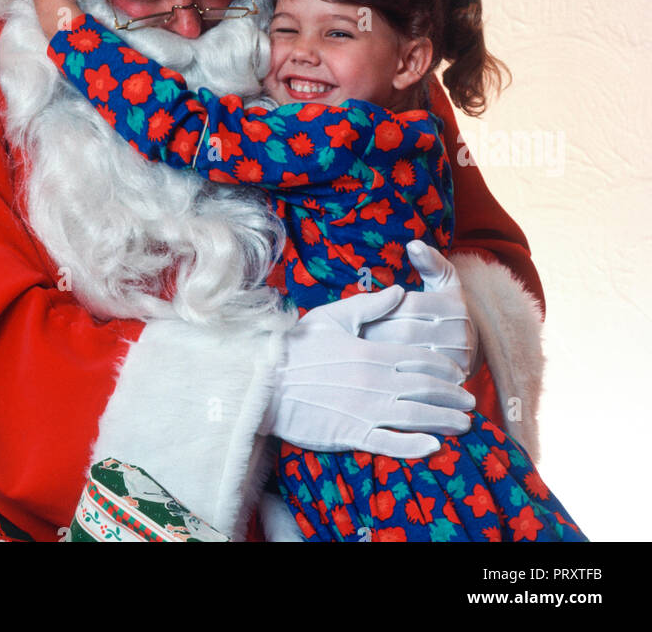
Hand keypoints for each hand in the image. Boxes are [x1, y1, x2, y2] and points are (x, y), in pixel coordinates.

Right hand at [262, 286, 474, 459]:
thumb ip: (370, 306)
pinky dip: (414, 445)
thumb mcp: (333, 316)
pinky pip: (389, 443)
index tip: (458, 373)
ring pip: (416, 416)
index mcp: (372, 352)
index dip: (444, 367)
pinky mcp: (351, 434)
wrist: (266, 380)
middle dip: (453, 395)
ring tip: (465, 425)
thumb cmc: (297, 346)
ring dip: (445, 420)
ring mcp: (365, 409)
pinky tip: (433, 446)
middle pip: (426, 388)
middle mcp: (375, 381)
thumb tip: (399, 291)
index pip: (420, 358)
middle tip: (471, 402)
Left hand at [357, 241, 478, 375]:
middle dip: (373, 332)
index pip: (409, 304)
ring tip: (354, 352)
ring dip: (378, 356)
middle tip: (348, 333)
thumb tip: (413, 244)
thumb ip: (430, 261)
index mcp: (454, 306)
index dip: (381, 307)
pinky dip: (391, 377)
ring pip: (407, 359)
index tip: (358, 312)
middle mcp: (459, 335)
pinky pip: (414, 382)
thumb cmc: (445, 309)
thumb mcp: (443, 281)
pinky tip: (372, 372)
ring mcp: (457, 363)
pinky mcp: (450, 387)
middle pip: (405, 333)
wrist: (469, 348)